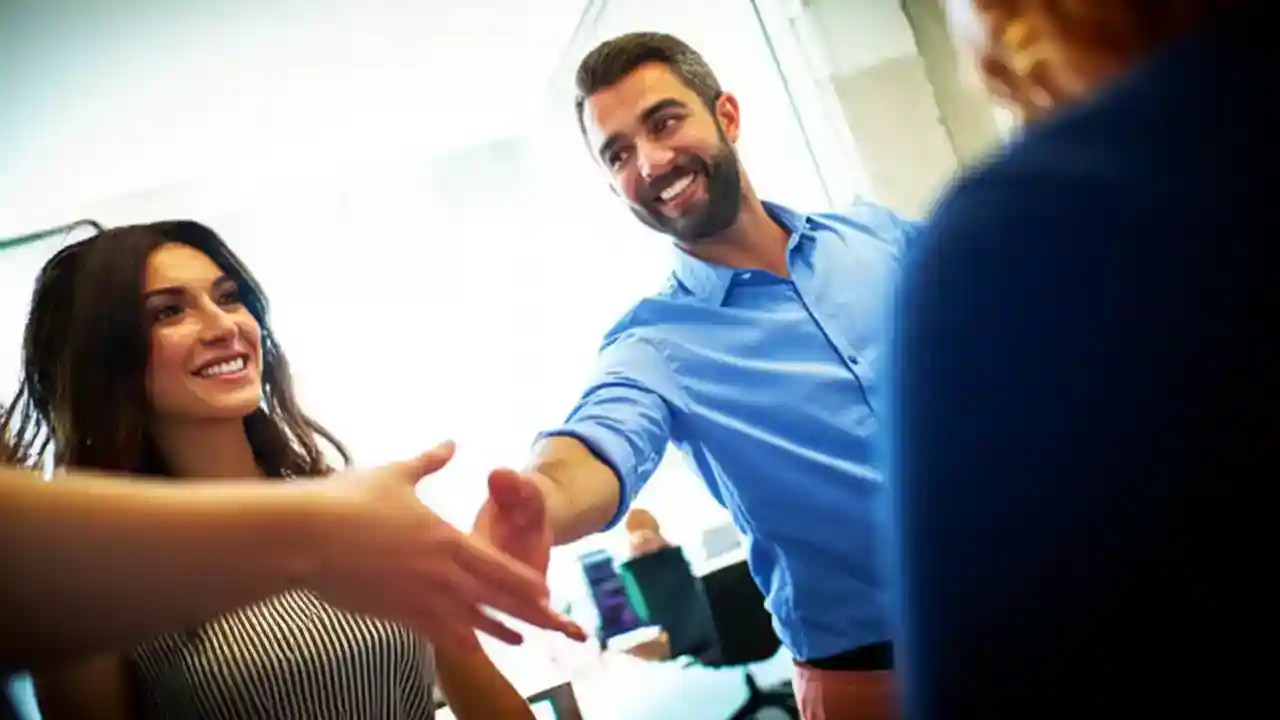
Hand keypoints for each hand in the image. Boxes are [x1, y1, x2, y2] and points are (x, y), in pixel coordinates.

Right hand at [309, 442, 584, 652]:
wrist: (304, 535)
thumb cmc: (348, 499)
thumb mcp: (395, 475)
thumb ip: (429, 463)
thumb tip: (451, 444)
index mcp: (444, 538)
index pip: (496, 566)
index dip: (523, 581)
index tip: (545, 591)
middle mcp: (438, 573)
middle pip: (492, 597)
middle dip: (524, 612)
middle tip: (552, 623)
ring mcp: (417, 597)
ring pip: (468, 621)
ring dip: (496, 631)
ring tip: (521, 642)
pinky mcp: (392, 613)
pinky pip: (433, 633)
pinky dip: (456, 642)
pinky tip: (470, 650)